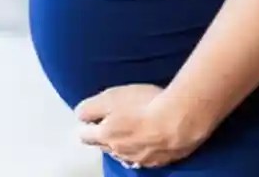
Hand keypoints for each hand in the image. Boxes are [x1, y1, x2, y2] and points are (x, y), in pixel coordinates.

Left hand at [76, 84, 213, 168]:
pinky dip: (143, 150)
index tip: (92, 118)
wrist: (179, 119)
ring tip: (133, 131)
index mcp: (105, 136)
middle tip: (113, 122)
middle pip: (104, 146)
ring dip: (124, 144)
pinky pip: (144, 158)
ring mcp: (139, 159)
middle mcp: (119, 152)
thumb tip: (80, 114)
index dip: (87, 125)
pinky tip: (150, 140)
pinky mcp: (159, 161)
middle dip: (105, 135)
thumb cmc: (145, 105)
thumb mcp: (110, 97)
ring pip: (124, 154)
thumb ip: (90, 107)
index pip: (84, 135)